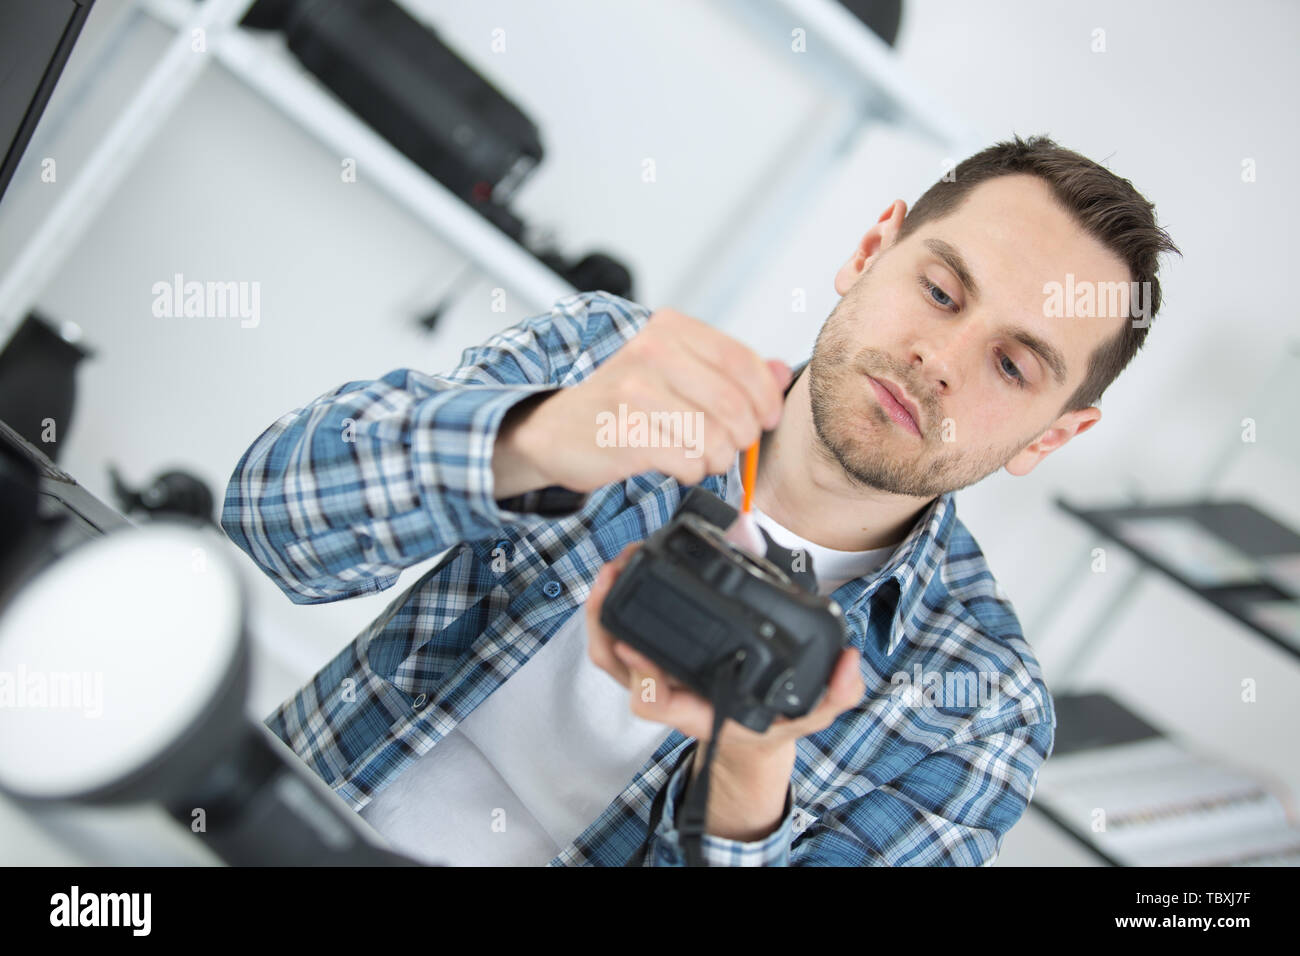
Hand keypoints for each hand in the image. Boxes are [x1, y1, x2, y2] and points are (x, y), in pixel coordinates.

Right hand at [505, 309, 791, 494]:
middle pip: (733, 403)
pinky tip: (678, 465)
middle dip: (743, 435)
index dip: (765, 397)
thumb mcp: (675, 373)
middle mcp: (651, 351)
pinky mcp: (624, 431)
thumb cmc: (621, 403)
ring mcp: (634, 391)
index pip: (741, 361)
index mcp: (669, 329)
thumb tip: (782, 372)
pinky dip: (692, 471)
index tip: (766, 418)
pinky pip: (686, 460)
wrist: (555, 430)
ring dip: (716, 458)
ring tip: (701, 457)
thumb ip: (730, 370)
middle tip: (732, 445)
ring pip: (713, 436)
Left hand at [585, 542, 866, 761]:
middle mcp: (669, 695)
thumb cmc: (770, 722)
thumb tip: (849, 664)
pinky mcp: (652, 660)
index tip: (636, 651)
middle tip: (614, 573)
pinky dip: (612, 606)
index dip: (644, 678)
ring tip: (616, 562)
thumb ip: (834, 695)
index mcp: (700, 710)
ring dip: (603, 606)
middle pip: (616, 664)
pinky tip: (622, 570)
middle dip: (605, 619)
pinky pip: (618, 637)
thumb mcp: (810, 715)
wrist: (751, 737)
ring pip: (609, 648)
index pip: (658, 701)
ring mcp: (655, 677)